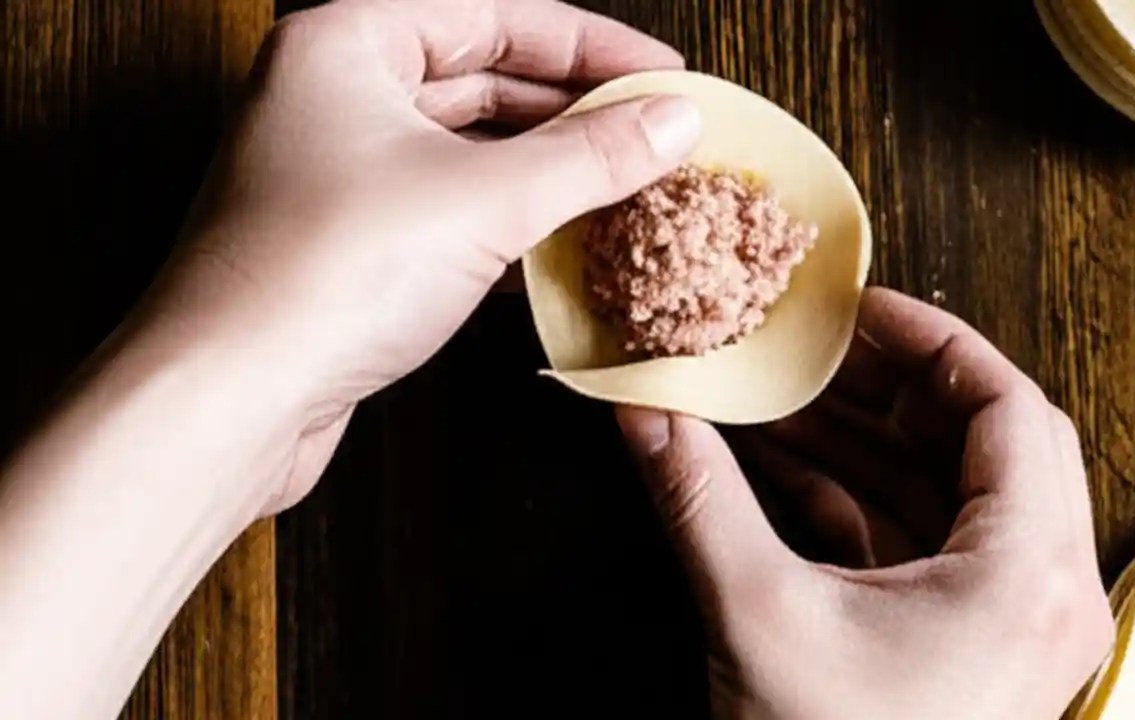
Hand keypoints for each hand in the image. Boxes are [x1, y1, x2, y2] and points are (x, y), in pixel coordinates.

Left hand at [138, 0, 699, 511]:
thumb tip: (673, 120)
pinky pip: (448, 215)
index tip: (664, 78)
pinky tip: (567, 249)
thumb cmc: (324, 273)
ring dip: (548, 176)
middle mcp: (334, 98)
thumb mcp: (486, 199)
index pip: (498, 18)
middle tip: (657, 138)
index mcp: (349, 44)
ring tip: (628, 191)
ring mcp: (338, 175)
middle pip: (486, 85)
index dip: (593, 49)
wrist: (230, 400)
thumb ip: (590, 155)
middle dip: (575, 116)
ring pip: (469, 156)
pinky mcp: (348, 247)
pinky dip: (509, 227)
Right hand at [615, 288, 1114, 719]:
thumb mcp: (755, 618)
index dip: (931, 340)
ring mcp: (1003, 620)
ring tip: (778, 393)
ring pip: (947, 489)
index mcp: (1027, 574)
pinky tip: (777, 463)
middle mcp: (1038, 591)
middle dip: (888, 386)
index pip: (1008, 407)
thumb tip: (645, 411)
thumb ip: (698, 498)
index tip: (857, 308)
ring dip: (863, 438)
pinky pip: (919, 541)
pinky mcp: (960, 642)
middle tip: (813, 343)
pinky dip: (853, 496)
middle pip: (983, 440)